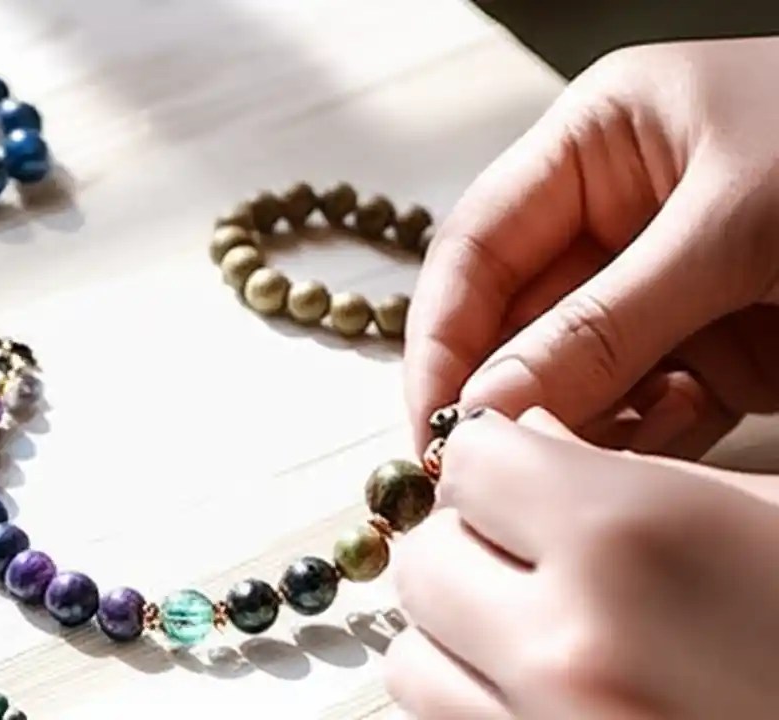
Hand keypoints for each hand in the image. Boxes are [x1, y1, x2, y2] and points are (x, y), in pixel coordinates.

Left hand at [385, 408, 778, 719]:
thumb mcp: (777, 514)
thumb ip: (635, 472)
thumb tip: (529, 440)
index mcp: (634, 538)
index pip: (472, 457)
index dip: (505, 458)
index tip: (535, 473)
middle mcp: (570, 648)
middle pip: (426, 558)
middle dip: (475, 543)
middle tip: (541, 553)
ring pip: (414, 659)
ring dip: (462, 634)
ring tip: (548, 632)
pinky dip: (474, 703)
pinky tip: (554, 696)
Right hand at [405, 37, 778, 458]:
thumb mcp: (734, 231)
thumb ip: (602, 325)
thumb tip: (485, 410)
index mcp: (599, 141)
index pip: (477, 244)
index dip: (442, 332)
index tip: (430, 419)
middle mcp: (617, 213)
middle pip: (518, 316)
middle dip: (504, 390)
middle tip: (483, 468)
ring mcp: (666, 284)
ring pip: (574, 371)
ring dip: (572, 422)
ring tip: (578, 460)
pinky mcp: (719, 344)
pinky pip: (645, 403)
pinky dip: (642, 436)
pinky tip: (663, 438)